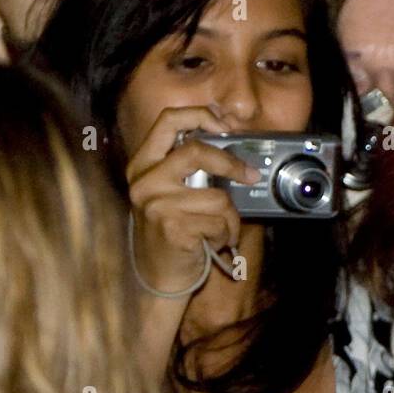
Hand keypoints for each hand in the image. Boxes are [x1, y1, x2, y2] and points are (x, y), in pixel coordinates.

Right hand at [126, 107, 259, 296]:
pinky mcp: (172, 228)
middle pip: (196, 152)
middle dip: (231, 164)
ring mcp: (156, 205)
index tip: (225, 124)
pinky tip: (213, 243)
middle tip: (249, 175)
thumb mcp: (172, 192)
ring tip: (219, 229)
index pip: (168, 119)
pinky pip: (219, 222)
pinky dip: (227, 234)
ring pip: (217, 197)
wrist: (159, 278)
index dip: (201, 115)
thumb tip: (231, 138)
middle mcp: (144, 181)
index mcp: (143, 164)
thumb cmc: (174, 231)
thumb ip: (191, 166)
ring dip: (230, 218)